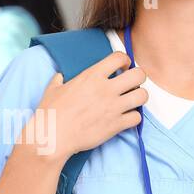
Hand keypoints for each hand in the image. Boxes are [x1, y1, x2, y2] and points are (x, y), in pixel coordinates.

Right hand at [24, 51, 146, 161]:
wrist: (53, 137)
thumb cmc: (50, 112)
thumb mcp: (52, 89)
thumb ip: (59, 79)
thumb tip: (60, 77)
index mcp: (92, 76)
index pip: (119, 57)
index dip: (125, 60)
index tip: (122, 67)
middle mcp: (106, 89)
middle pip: (139, 75)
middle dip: (138, 78)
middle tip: (130, 84)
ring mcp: (113, 107)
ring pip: (143, 96)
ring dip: (139, 97)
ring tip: (130, 101)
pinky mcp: (116, 125)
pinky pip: (137, 117)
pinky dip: (133, 118)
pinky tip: (125, 118)